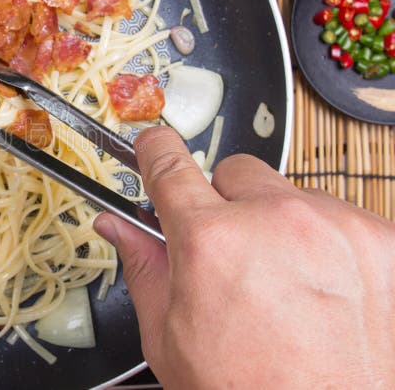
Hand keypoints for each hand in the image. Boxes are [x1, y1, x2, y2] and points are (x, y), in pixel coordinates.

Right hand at [95, 127, 394, 388]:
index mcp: (210, 241)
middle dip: (224, 203)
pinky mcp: (380, 241)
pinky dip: (327, 244)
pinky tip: (323, 290)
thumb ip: (143, 266)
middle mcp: (275, 221)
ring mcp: (334, 226)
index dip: (155, 152)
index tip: (155, 148)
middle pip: (234, 172)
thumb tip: (117, 226)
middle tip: (231, 251)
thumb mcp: (170, 337)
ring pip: (290, 195)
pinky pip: (339, 217)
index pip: (169, 163)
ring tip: (285, 283)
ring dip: (280, 225)